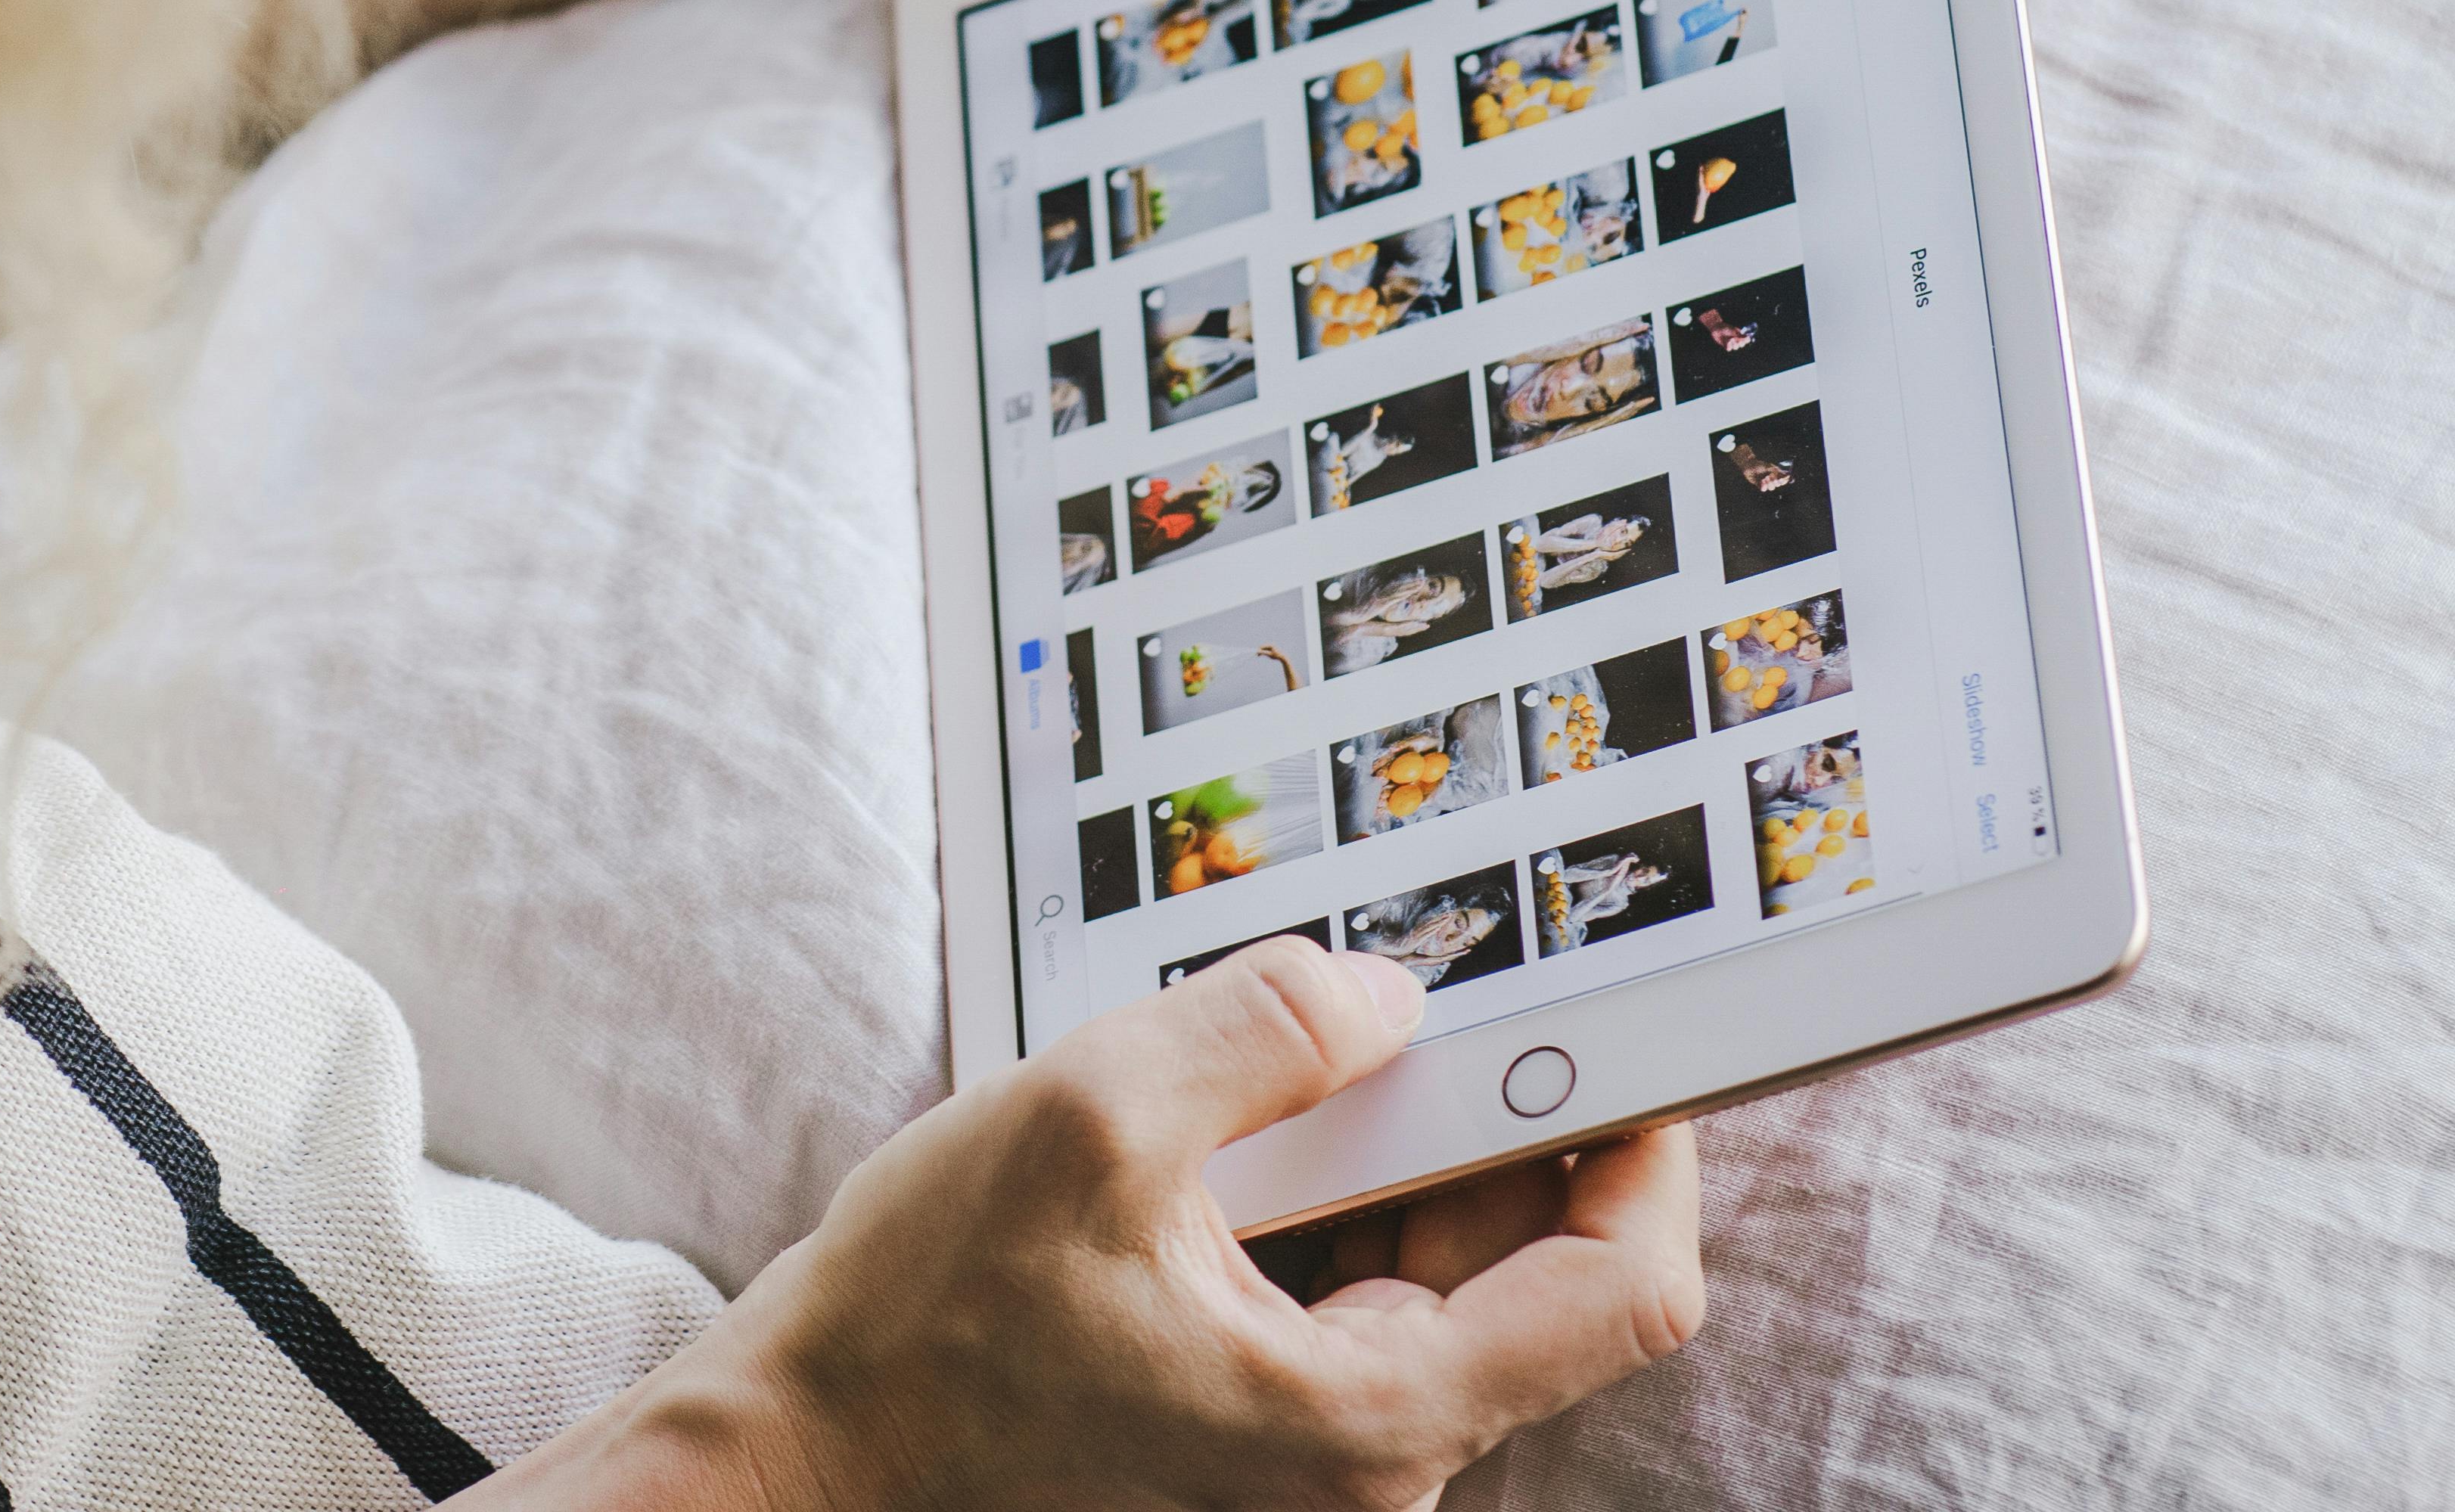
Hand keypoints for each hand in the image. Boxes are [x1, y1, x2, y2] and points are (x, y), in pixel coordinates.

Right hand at [482, 938, 1705, 1511]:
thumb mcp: (1090, 1120)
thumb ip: (1257, 1032)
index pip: (1623, 1290)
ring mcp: (1312, 1451)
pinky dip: (1337, 1197)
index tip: (1625, 1033)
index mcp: (1369, 1415)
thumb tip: (1384, 995)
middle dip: (1505, 1120)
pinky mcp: (1255, 1425)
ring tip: (1321, 1052)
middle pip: (1539, 1273)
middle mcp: (1367, 1459)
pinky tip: (1251, 1126)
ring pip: (1443, 1276)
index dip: (1648, 1143)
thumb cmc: (922, 1330)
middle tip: (1450, 996)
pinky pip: (1356, 1296)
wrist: (806, 1454)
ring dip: (1407, 1153)